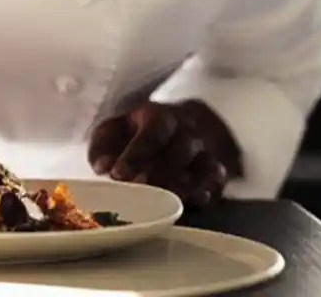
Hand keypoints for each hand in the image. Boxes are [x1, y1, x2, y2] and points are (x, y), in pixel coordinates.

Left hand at [87, 100, 240, 208]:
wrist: (178, 123)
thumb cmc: (138, 132)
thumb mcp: (115, 130)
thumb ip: (103, 147)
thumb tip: (102, 168)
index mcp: (160, 117)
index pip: (151, 133)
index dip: (135, 154)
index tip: (118, 174)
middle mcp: (188, 131)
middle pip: (180, 149)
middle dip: (159, 172)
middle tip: (139, 191)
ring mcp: (206, 151)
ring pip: (204, 166)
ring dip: (184, 186)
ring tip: (164, 203)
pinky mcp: (217, 171)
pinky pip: (218, 182)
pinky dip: (208, 193)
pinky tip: (194, 203)